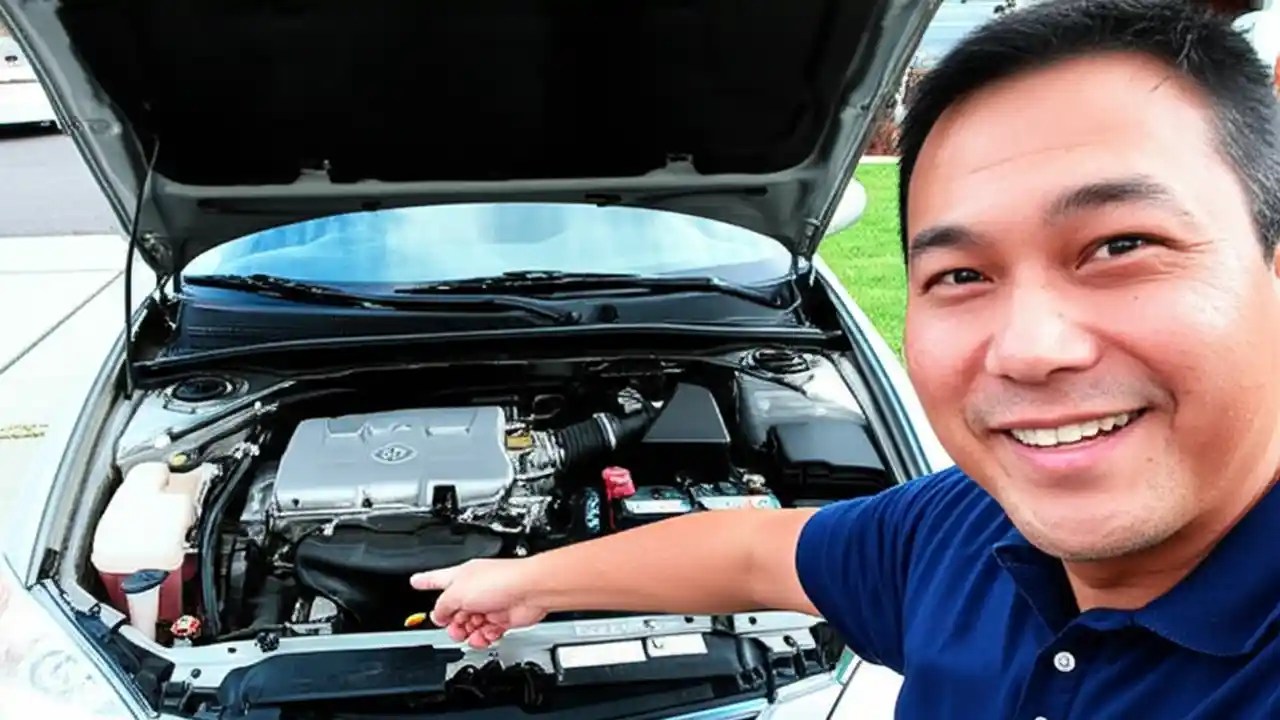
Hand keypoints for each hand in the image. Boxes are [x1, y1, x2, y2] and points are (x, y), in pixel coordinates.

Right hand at [409, 558, 548, 648]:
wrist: (529, 591)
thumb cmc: (499, 581)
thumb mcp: (457, 593)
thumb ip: (442, 606)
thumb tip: (438, 616)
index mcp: (461, 577)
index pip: (436, 578)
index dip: (424, 581)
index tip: (414, 582)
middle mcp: (474, 589)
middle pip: (454, 609)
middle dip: (451, 622)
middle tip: (453, 628)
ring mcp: (489, 603)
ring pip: (470, 624)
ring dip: (468, 633)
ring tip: (470, 634)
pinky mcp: (502, 617)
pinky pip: (487, 632)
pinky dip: (484, 637)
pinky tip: (484, 637)